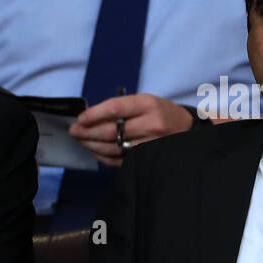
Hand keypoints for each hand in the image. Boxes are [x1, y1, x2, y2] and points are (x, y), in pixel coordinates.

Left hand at [68, 94, 193, 166]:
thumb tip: (89, 118)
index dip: (94, 114)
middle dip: (87, 132)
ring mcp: (151, 144)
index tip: (80, 119)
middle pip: (112, 131)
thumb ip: (121, 108)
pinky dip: (104, 157)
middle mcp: (151, 124)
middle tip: (74, 131)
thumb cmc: (161, 113)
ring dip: (93, 146)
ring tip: (82, 141)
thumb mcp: (145, 101)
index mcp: (148, 104)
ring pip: (114, 148)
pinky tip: (96, 151)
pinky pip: (120, 161)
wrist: (188, 129)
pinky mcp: (149, 158)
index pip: (115, 108)